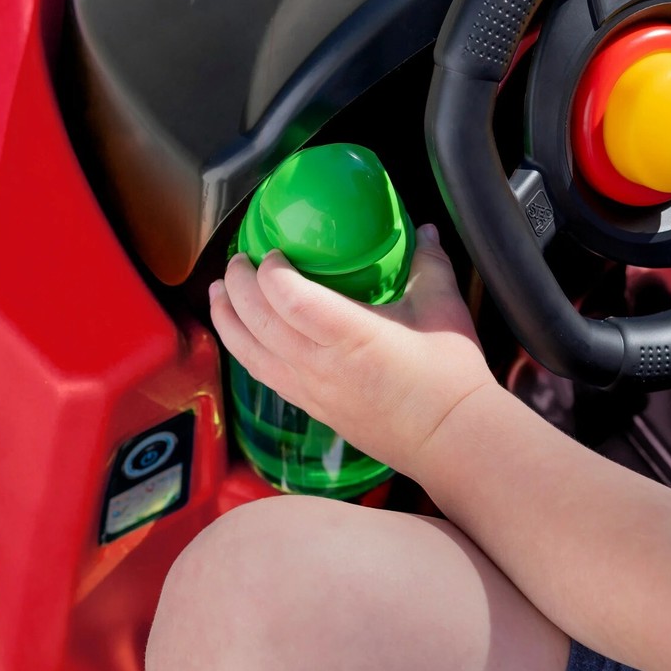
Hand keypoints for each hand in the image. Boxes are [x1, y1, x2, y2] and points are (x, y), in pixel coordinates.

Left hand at [209, 225, 496, 477]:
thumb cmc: (450, 379)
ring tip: (218, 293)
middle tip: (238, 260)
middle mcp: (321, 366)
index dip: (271, 270)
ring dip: (228, 319)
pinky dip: (244, 350)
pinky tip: (242, 336)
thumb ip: (430, 264)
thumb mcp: (445, 309)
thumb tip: (427, 230)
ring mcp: (312, 391)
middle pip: (258, 321)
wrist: (451, 440)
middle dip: (238, 286)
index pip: (288, 298)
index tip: (276, 251)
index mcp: (351, 335)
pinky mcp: (312, 408)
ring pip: (250, 353)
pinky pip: (263, 376)